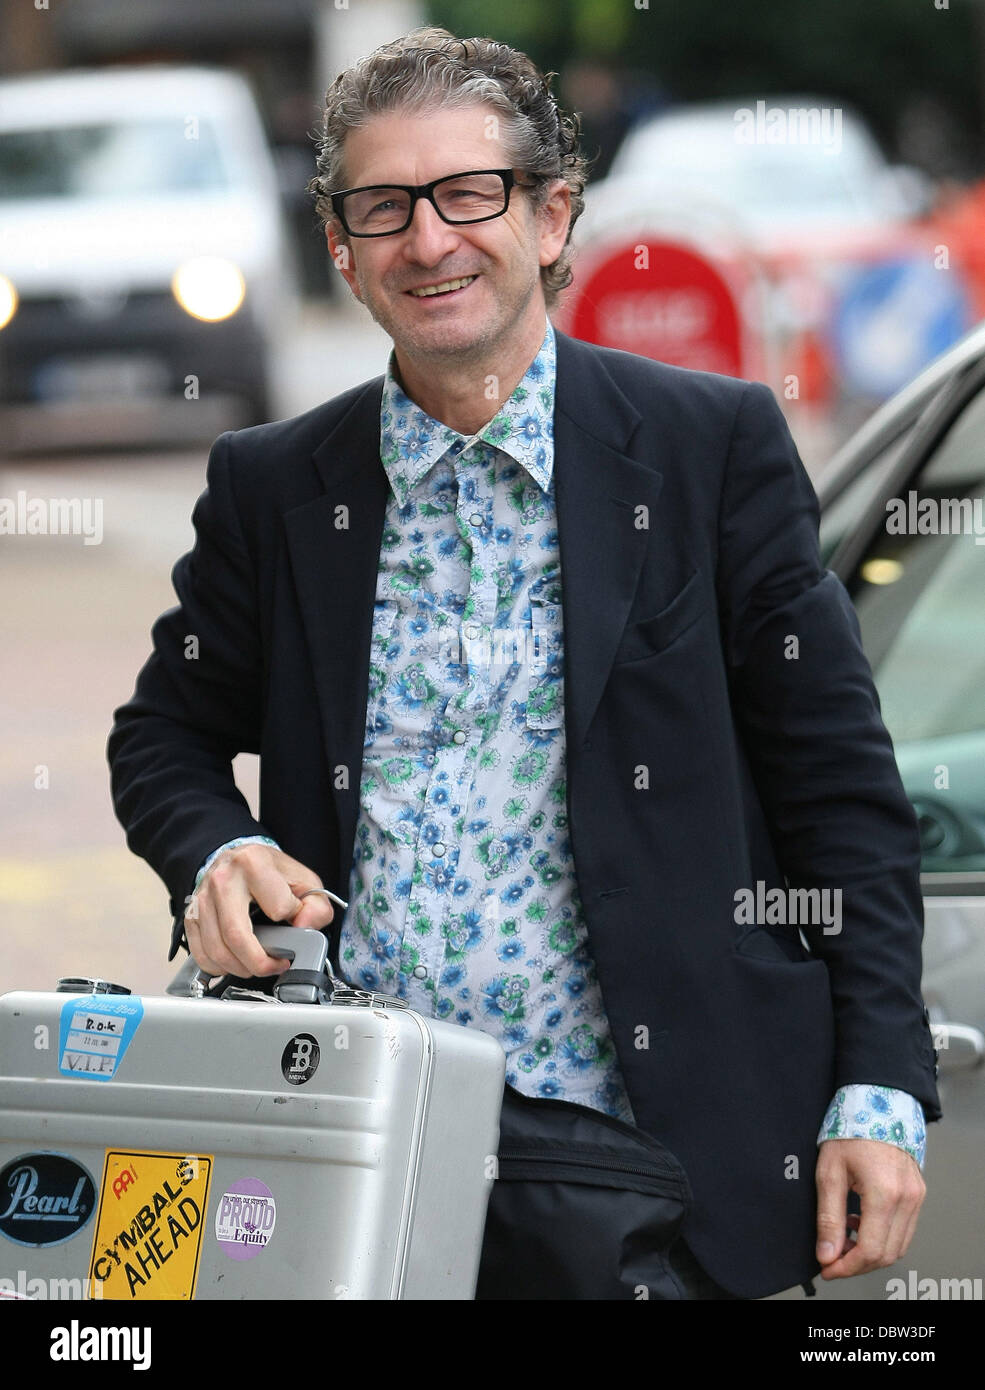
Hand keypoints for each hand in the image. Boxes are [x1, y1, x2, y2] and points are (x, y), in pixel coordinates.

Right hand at [183, 843, 335, 979]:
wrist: (238, 860)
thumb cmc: (270, 872)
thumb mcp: (304, 881)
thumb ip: (316, 906)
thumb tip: (304, 927)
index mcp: (253, 864)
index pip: (278, 908)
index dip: (293, 926)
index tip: (296, 933)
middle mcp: (223, 879)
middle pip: (236, 936)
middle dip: (259, 963)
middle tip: (274, 966)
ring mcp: (202, 898)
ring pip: (216, 950)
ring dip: (239, 968)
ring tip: (256, 965)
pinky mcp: (190, 915)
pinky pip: (200, 954)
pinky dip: (218, 968)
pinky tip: (234, 963)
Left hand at [815, 1138, 925, 1279]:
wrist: (876, 1103)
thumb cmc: (850, 1129)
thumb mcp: (829, 1172)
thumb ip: (828, 1217)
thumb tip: (826, 1253)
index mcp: (884, 1193)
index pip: (871, 1250)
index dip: (847, 1266)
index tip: (828, 1268)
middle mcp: (907, 1198)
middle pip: (887, 1254)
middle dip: (857, 1263)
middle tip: (832, 1258)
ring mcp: (916, 1196)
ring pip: (898, 1246)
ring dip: (871, 1252)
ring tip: (844, 1237)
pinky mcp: (917, 1194)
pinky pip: (904, 1230)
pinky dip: (882, 1237)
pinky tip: (860, 1223)